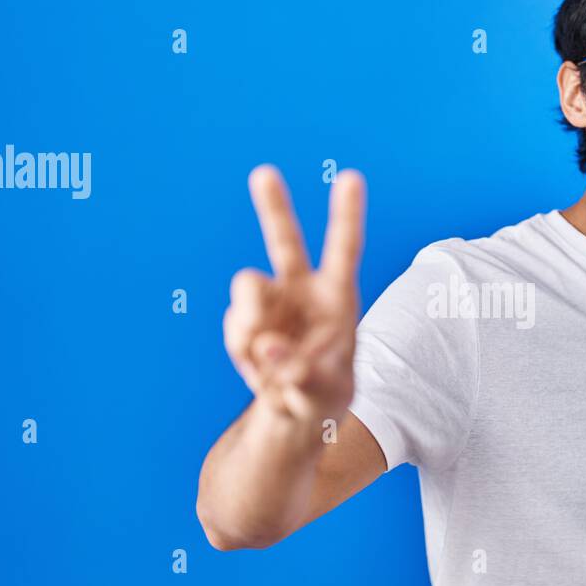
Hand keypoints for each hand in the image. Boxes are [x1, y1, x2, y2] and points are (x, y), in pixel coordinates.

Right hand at [224, 164, 365, 431]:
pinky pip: (235, 325)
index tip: (350, 177)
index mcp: (337, 297)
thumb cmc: (322, 393)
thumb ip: (301, 372)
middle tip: (264, 173)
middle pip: (285, 241)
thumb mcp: (324, 392)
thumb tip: (267, 346)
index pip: (343, 250)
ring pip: (248, 290)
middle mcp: (300, 290)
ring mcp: (268, 303)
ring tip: (269, 361)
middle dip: (273, 207)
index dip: (345, 214)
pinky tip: (261, 371)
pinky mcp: (243, 321)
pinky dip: (244, 352)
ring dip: (251, 323)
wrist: (289, 413)